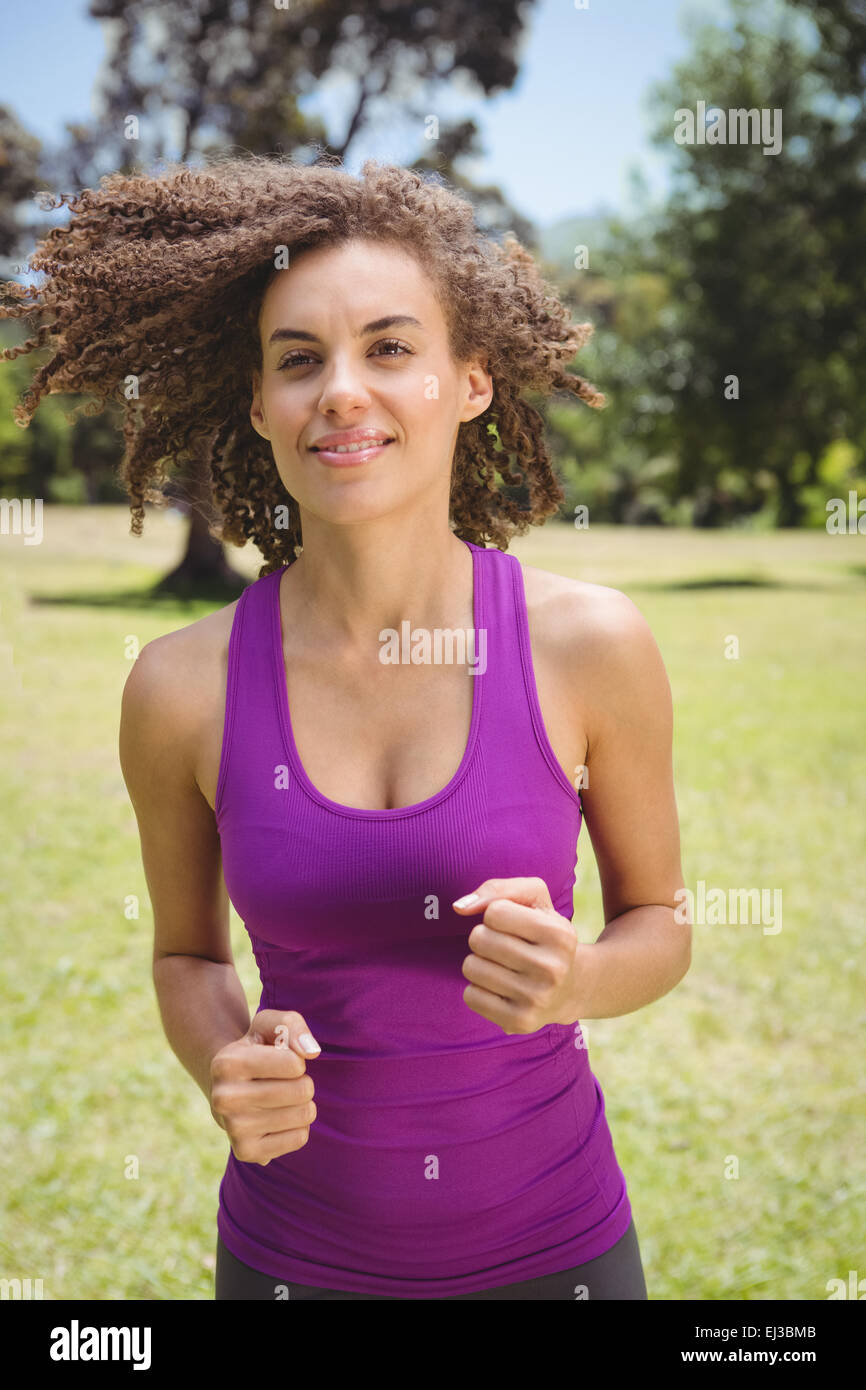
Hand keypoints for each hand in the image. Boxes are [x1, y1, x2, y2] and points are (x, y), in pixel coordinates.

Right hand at [209, 1010, 320, 1165]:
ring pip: (304, 1114)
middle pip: (302, 1090)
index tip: (282, 1060)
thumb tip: (311, 1052)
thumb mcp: (271, 1025)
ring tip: (283, 1098)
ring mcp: (233, 1129)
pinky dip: (298, 1126)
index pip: (294, 1063)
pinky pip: (300, 1138)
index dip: (297, 1060)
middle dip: (303, 1082)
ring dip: (303, 1104)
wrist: (231, 1086)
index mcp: (226, 1063)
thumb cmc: (258, 1049)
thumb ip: (292, 1025)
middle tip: (285, 1081)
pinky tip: (279, 1118)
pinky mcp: (246, 1152)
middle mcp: (223, 1099)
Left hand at [453, 877, 580, 1034]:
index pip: (494, 912)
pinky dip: (478, 989)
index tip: (512, 925)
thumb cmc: (543, 934)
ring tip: (501, 966)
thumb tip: (459, 907)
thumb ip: (498, 889)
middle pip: (479, 939)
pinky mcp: (520, 1022)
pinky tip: (499, 988)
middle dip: (483, 938)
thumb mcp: (535, 900)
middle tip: (503, 947)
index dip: (495, 915)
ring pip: (471, 967)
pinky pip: (470, 996)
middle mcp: (552, 968)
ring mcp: (537, 999)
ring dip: (478, 963)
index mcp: (559, 934)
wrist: (571, 987)